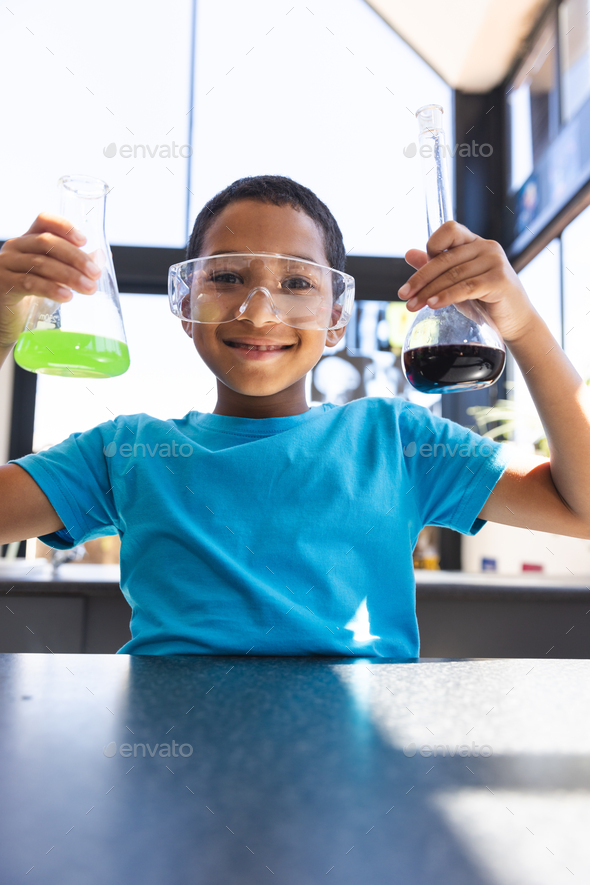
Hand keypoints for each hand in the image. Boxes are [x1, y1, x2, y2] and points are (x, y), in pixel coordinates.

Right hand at [0, 213, 101, 348]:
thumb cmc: (32, 296)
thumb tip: (101, 256)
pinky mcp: (4, 285)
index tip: (84, 241)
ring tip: (88, 288)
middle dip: (75, 257)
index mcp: (29, 240)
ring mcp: (7, 265)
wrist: (5, 319)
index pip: (44, 221)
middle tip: (95, 274)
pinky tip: (66, 296)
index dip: (64, 226)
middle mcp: (16, 248)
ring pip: (41, 263)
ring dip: (69, 276)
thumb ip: (74, 265)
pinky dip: (51, 289)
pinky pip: (29, 283)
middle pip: (47, 242)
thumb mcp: (54, 277)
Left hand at [398, 220, 534, 342]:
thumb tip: (408, 254)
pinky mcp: (499, 281)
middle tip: (403, 295)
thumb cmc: (485, 301)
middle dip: (420, 279)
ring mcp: (495, 262)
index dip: (431, 246)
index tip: (418, 270)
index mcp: (475, 243)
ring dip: (428, 291)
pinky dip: (446, 297)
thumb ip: (436, 268)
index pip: (450, 230)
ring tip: (412, 305)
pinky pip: (466, 288)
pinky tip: (432, 304)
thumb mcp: (457, 282)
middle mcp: (487, 247)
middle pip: (445, 258)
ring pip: (453, 275)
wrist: (515, 322)